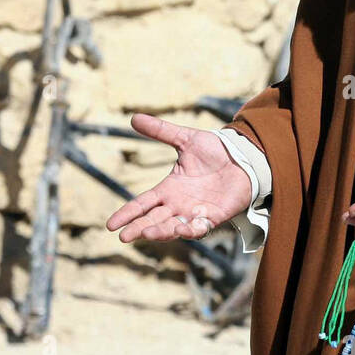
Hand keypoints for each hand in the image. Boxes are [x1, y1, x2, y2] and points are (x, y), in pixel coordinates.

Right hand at [106, 113, 253, 243]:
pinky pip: (200, 228)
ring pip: (173, 227)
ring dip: (160, 232)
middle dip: (139, 228)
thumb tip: (133, 118)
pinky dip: (190, 231)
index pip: (143, 204)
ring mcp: (195, 213)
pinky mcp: (214, 217)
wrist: (244, 157)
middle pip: (153, 220)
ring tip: (146, 234)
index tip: (110, 225)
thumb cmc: (215, 150)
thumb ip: (161, 131)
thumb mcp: (185, 138)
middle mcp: (178, 204)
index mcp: (168, 189)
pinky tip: (182, 229)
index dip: (127, 213)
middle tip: (124, 236)